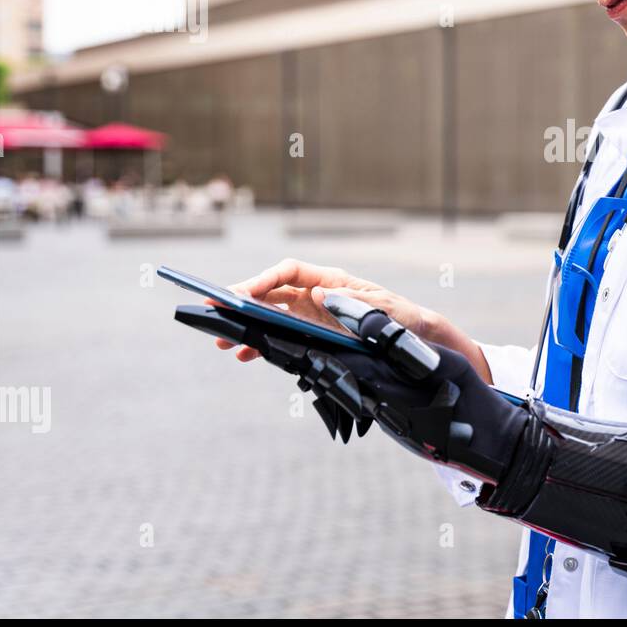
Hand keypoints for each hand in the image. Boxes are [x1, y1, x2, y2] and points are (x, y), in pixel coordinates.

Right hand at [211, 258, 432, 362]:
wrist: (411, 339)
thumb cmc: (399, 316)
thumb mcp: (382, 308)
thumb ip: (352, 301)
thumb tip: (319, 293)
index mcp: (330, 280)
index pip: (290, 272)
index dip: (265, 279)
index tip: (244, 292)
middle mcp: (315, 294)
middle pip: (271, 292)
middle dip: (242, 299)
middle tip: (215, 309)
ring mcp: (310, 315)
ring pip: (269, 315)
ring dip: (246, 324)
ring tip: (222, 339)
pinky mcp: (310, 335)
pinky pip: (280, 336)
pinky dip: (261, 345)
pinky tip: (245, 354)